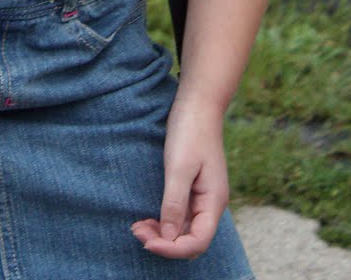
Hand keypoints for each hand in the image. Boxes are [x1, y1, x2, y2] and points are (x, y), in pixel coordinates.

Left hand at [130, 95, 229, 259]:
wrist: (198, 103)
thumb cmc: (190, 131)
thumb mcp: (179, 167)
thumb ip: (174, 203)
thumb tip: (167, 237)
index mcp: (214, 201)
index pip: (198, 242)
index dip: (173, 249)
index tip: (147, 242)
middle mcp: (210, 204)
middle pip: (190, 240)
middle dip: (164, 243)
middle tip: (136, 232)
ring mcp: (202, 196)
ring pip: (183, 229)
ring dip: (161, 233)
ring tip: (137, 227)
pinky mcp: (193, 188)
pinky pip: (179, 215)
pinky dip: (163, 220)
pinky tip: (147, 218)